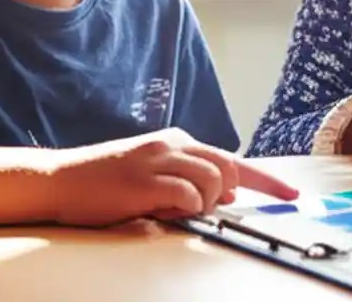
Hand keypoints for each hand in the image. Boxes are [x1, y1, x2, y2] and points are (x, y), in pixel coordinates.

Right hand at [44, 128, 298, 226]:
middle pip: (229, 165)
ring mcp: (157, 159)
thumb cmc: (106, 182)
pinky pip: (187, 194)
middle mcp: (171, 143)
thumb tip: (227, 191)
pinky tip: (163, 210)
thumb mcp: (154, 174)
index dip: (266, 178)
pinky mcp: (144, 180)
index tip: (290, 194)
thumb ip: (190, 178)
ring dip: (203, 202)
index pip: (232, 157)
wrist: (60, 180)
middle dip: (229, 193)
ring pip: (213, 179)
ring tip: (172, 209)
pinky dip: (186, 207)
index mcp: (176, 140)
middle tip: (209, 210)